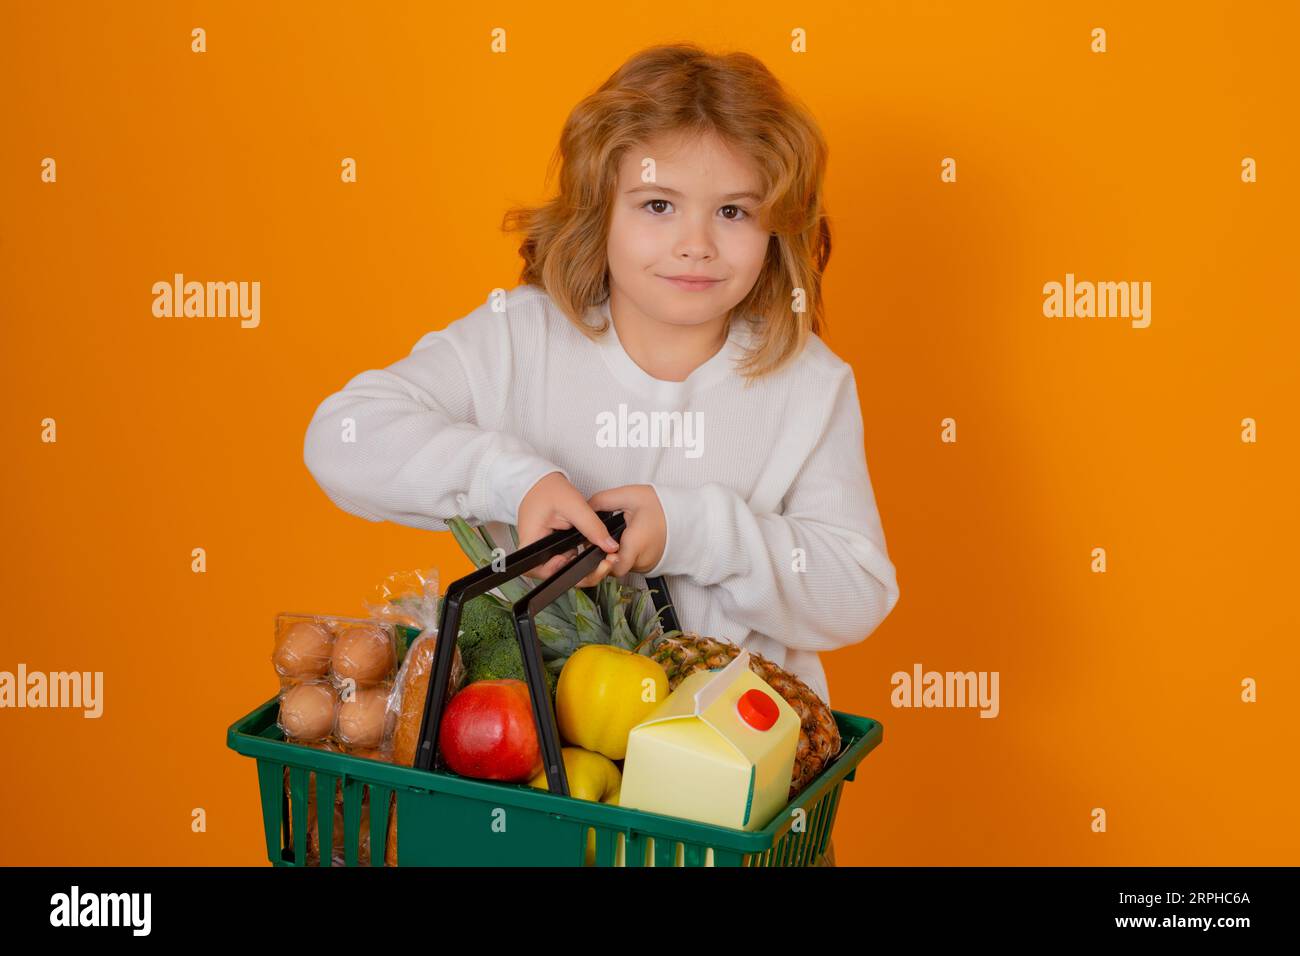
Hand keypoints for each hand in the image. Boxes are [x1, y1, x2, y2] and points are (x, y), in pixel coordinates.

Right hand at [516, 471, 620, 586]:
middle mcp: (536, 550)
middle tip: (602, 561)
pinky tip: (592, 546)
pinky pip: (566, 558)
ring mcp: (545, 550)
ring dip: (582, 564)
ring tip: (600, 551)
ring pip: (563, 568)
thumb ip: (593, 526)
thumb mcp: (574, 505)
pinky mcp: (553, 547)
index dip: (557, 570)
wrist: (541, 482)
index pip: (539, 570)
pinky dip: (580, 555)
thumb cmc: (549, 489)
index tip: (573, 556)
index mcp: (532, 541)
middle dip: (579, 571)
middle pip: (555, 573)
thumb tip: (610, 546)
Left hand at [581, 485, 666, 586]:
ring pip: (621, 567)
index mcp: (636, 544)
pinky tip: (625, 541)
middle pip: (613, 566)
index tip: (598, 546)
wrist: (687, 515)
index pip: (613, 566)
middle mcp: (642, 560)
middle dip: (604, 555)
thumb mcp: (630, 495)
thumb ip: (603, 500)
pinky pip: (631, 565)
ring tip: (615, 536)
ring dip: (614, 555)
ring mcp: (646, 565)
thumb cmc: (662, 506)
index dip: (602, 560)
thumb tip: (585, 508)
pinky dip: (625, 555)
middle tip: (602, 538)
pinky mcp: (649, 565)